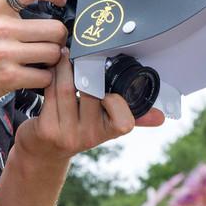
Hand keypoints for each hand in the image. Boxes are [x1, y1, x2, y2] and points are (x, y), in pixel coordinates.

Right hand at [0, 0, 69, 122]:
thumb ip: (3, 12)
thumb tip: (34, 5)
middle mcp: (0, 29)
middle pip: (54, 28)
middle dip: (59, 39)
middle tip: (53, 44)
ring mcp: (5, 53)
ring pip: (54, 53)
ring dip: (53, 61)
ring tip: (41, 63)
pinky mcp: (9, 77)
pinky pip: (45, 76)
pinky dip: (44, 80)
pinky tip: (33, 78)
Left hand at [14, 48, 166, 162]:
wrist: (44, 152)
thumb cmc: (78, 131)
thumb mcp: (106, 127)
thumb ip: (132, 117)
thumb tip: (160, 117)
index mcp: (109, 132)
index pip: (124, 122)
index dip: (117, 103)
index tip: (108, 91)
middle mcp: (89, 137)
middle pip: (91, 95)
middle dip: (86, 69)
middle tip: (83, 53)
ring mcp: (67, 135)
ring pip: (68, 90)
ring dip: (65, 67)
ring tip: (65, 55)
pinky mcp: (46, 129)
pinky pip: (51, 95)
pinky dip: (52, 76)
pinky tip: (53, 68)